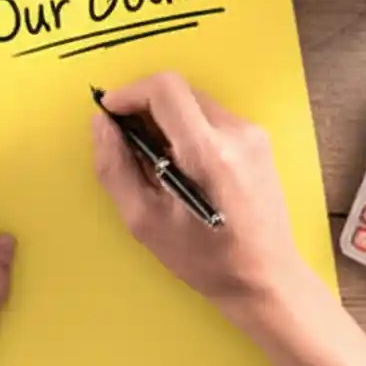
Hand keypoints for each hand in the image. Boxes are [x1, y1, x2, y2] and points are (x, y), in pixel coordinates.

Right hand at [91, 73, 309, 310]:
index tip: (110, 113)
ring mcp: (253, 134)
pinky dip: (189, 131)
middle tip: (130, 145)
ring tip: (159, 165)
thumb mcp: (144, 221)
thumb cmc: (204, 259)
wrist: (265, 277)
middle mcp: (235, 133)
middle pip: (179, 91)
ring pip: (195, 103)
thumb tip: (100, 123)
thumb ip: (115, 167)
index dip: (129, 92)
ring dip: (168, 121)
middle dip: (146, 108)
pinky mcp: (259, 140)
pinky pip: (212, 119)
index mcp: (207, 152)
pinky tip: (186, 168)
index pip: (165, 88)